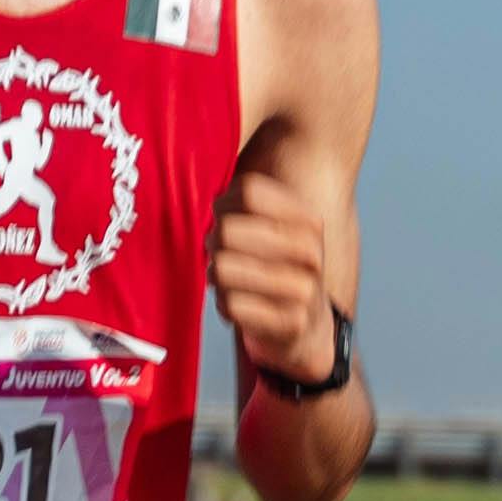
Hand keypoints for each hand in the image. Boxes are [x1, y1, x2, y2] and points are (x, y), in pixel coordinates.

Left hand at [214, 137, 356, 395]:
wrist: (309, 333)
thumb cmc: (275, 270)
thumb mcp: (272, 231)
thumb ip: (241, 204)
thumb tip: (191, 166)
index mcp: (307, 221)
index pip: (246, 191)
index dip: (220, 202)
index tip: (219, 215)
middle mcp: (310, 252)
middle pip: (227, 229)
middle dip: (212, 243)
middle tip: (215, 251)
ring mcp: (304, 290)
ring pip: (223, 268)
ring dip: (215, 276)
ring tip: (225, 279)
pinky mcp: (290, 324)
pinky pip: (228, 305)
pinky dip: (224, 305)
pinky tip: (237, 305)